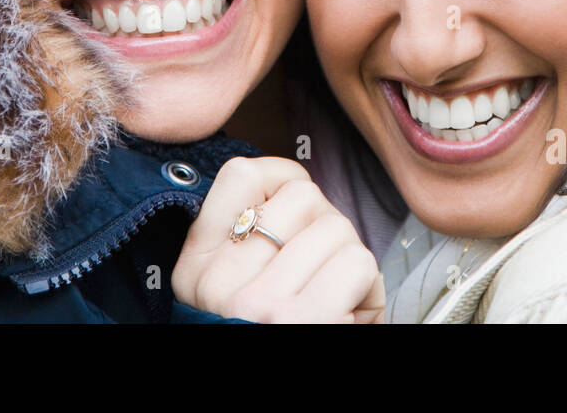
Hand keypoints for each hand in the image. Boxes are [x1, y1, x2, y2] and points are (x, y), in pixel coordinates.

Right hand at [171, 156, 384, 322]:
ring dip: (350, 259)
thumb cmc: (258, 334)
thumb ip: (243, 235)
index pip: (240, 176)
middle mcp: (222, 281)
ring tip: (334, 294)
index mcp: (199, 265)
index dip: (281, 176)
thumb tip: (290, 183)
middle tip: (321, 267)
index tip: (293, 200)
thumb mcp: (223, 287)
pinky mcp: (303, 321)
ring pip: (337, 227)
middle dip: (327, 225)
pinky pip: (357, 263)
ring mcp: (261, 301)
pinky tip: (349, 310)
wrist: (257, 397)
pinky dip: (368, 288)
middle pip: (303, 196)